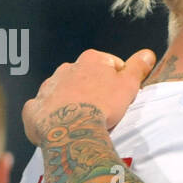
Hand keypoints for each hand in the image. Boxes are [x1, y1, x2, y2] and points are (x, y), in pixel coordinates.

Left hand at [23, 48, 156, 145]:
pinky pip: (44, 109)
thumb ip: (138, 67)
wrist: (71, 129)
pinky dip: (51, 116)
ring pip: (63, 92)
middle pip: (85, 77)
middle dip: (93, 90)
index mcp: (90, 60)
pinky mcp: (34, 107)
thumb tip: (148, 53)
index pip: (110, 65)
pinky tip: (60, 126)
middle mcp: (66, 68)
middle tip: (103, 110)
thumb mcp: (129, 85)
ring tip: (83, 120)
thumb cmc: (102, 106)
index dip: (119, 81)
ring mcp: (48, 87)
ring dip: (72, 101)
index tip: (122, 97)